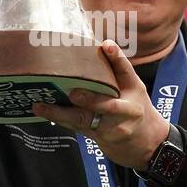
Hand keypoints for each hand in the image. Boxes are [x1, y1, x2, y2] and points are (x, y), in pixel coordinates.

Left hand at [31, 40, 169, 169]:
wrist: (145, 142)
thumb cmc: (134, 107)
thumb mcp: (133, 86)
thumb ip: (119, 67)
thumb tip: (105, 44)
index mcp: (134, 92)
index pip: (126, 72)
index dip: (118, 59)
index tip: (107, 46)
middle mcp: (126, 112)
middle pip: (106, 105)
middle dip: (89, 99)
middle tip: (73, 93)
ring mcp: (111, 128)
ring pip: (85, 120)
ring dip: (61, 113)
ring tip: (41, 106)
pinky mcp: (98, 138)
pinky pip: (76, 128)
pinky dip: (60, 119)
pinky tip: (44, 112)